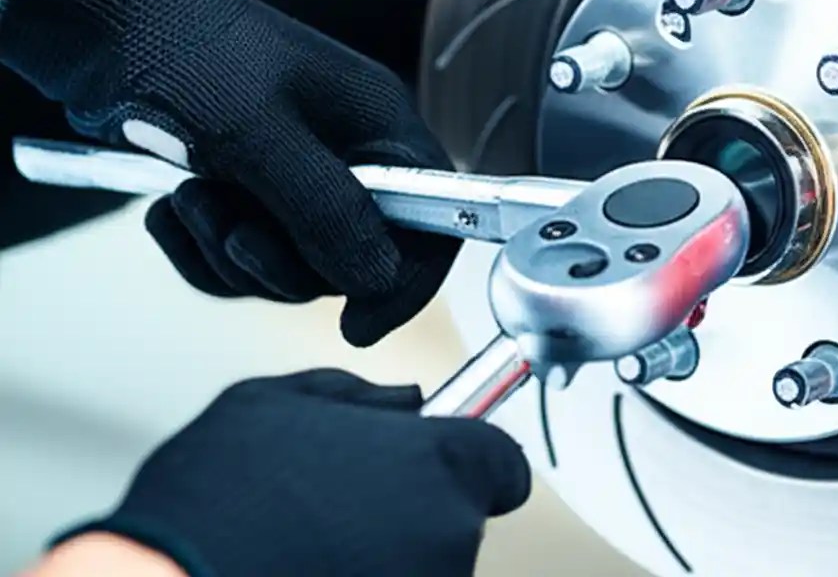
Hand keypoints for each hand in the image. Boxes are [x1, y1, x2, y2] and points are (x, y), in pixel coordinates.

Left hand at [0, 0, 456, 345]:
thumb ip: (327, 209)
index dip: (405, 278)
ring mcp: (295, 173)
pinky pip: (240, 257)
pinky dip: (200, 250)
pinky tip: (169, 211)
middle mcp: (347, 154)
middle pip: (352, 256)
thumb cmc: (185, 52)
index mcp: (376, 125)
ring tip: (188, 198)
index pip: (432, 218)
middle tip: (231, 228)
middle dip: (282, 261)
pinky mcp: (246, 190)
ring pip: (289, 264)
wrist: (97, 21)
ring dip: (228, 251)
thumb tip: (379, 276)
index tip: (356, 325)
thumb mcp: (258, 134)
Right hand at [54, 370, 530, 576]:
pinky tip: (307, 570)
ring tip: (310, 545)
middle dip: (410, 510)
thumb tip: (406, 400)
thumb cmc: (216, 502)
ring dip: (384, 555)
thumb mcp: (270, 404)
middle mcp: (453, 536)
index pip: (504, 463)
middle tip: (341, 507)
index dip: (471, 460)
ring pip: (424, 565)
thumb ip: (356, 395)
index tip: (436, 461)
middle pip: (459, 518)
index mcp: (442, 465)